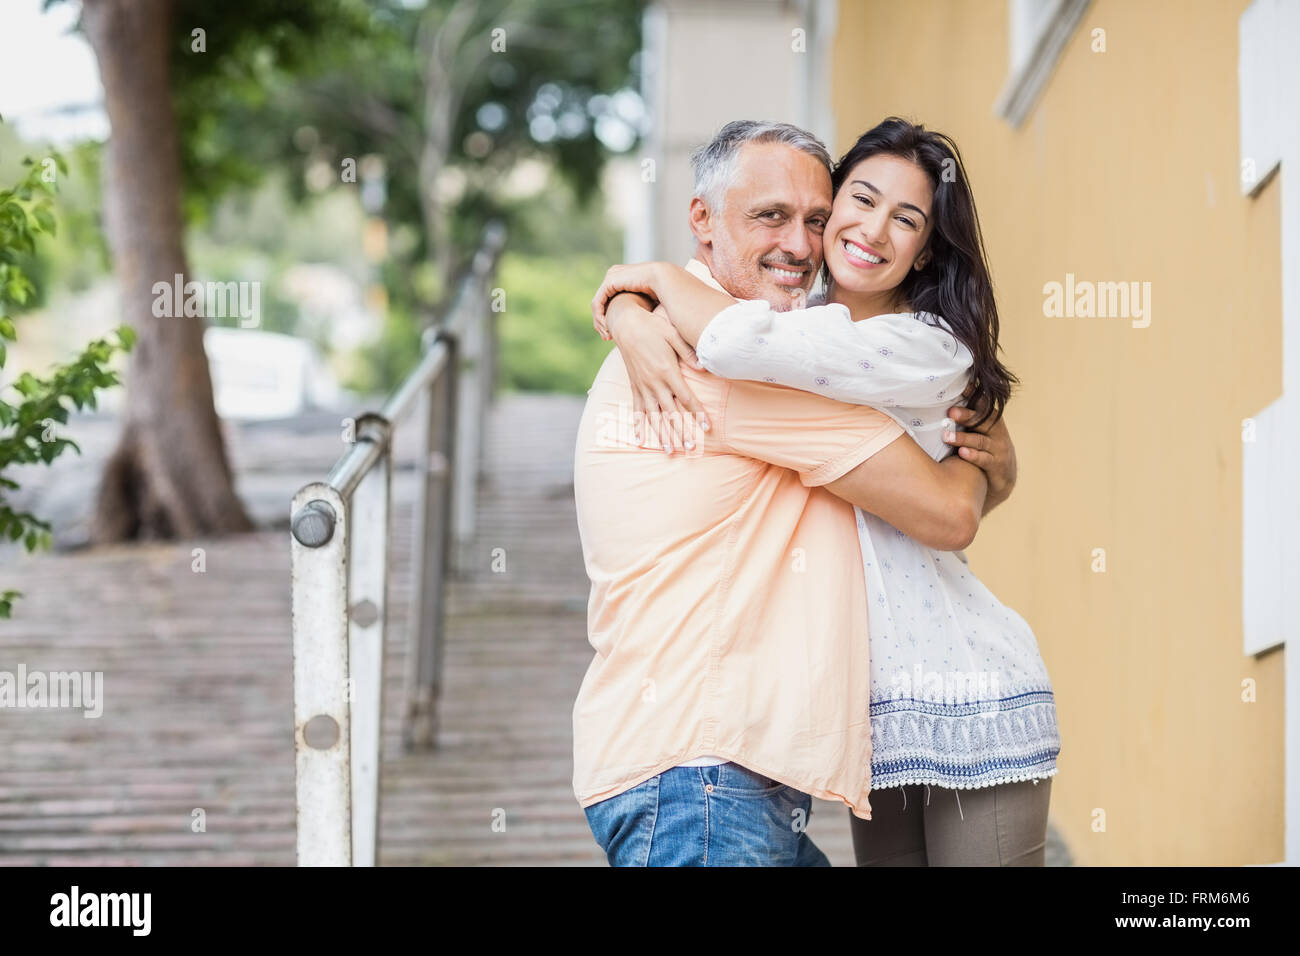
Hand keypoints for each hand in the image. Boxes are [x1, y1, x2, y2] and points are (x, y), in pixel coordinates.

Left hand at [591, 262, 671, 339]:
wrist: (668, 280)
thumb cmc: (667, 293)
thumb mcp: (652, 303)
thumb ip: (643, 310)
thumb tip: (644, 328)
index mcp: (625, 277)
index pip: (610, 299)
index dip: (610, 318)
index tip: (614, 337)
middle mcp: (617, 274)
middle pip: (602, 302)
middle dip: (602, 322)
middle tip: (607, 339)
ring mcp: (612, 276)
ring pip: (598, 304)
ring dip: (600, 322)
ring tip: (607, 337)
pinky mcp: (610, 281)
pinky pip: (598, 303)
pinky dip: (599, 318)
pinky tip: (607, 330)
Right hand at [605, 297, 709, 454]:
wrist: (626, 323)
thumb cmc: (653, 327)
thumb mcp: (673, 334)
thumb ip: (688, 352)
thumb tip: (704, 366)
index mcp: (667, 370)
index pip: (686, 397)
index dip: (697, 413)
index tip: (707, 427)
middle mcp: (654, 382)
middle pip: (670, 412)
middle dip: (681, 432)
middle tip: (690, 448)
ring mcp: (642, 386)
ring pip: (653, 416)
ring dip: (662, 435)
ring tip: (670, 451)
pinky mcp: (634, 386)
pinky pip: (636, 410)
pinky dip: (638, 425)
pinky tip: (640, 440)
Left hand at [943, 388, 1016, 512]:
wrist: (1004, 475)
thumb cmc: (983, 447)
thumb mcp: (977, 430)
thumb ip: (964, 417)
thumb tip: (938, 401)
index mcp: (990, 419)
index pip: (982, 403)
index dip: (973, 394)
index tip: (960, 386)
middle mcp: (996, 431)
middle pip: (982, 420)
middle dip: (967, 415)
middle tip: (950, 411)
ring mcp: (998, 448)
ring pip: (980, 440)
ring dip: (963, 438)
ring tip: (947, 437)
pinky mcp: (997, 465)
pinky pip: (984, 459)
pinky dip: (973, 455)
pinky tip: (962, 453)